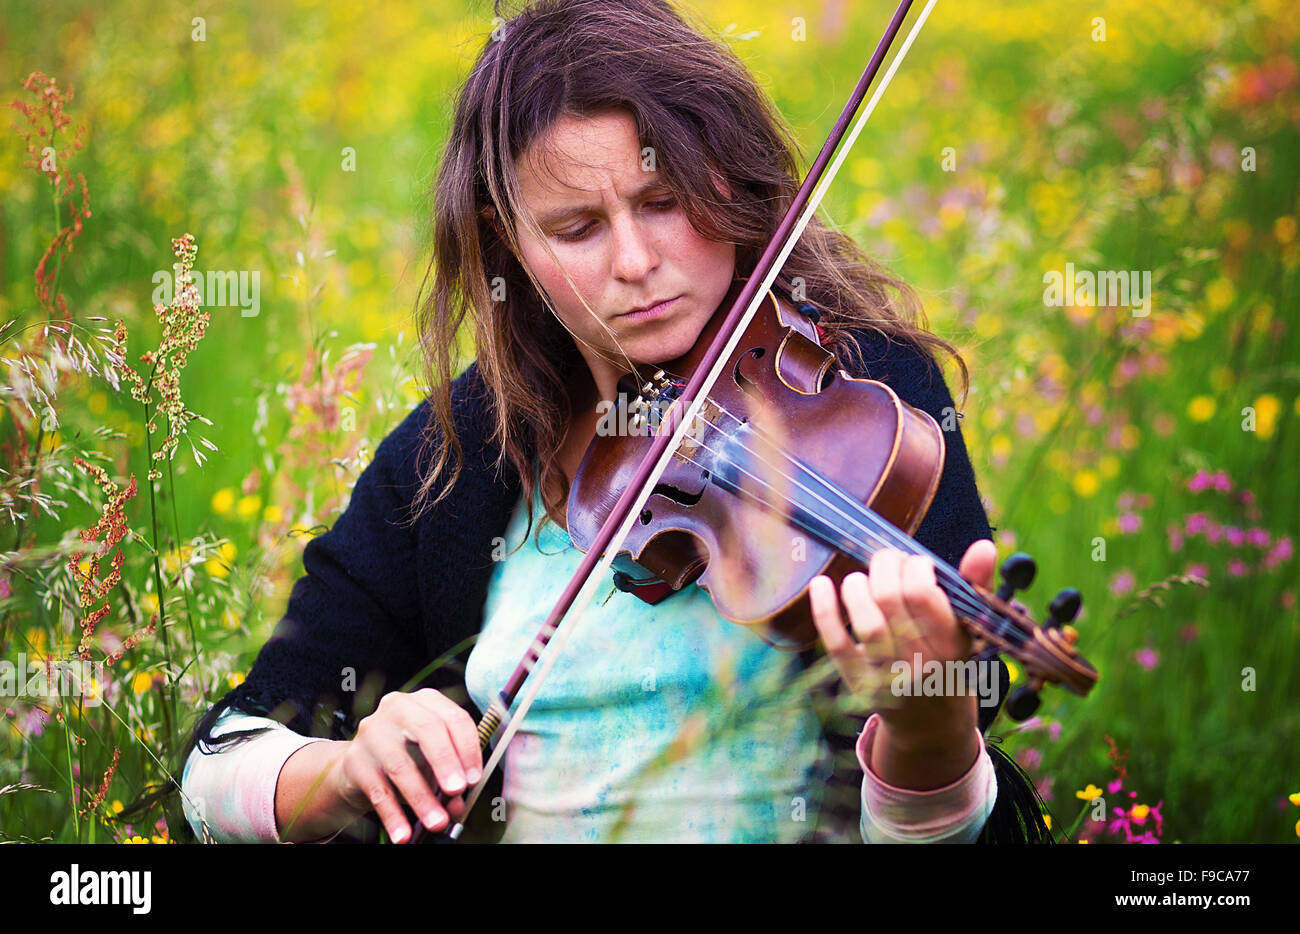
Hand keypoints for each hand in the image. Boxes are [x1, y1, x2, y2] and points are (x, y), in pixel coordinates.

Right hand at [331, 688, 483, 843]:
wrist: (361, 767)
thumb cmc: (409, 758)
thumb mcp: (434, 762)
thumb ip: (450, 778)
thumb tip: (457, 803)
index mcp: (426, 701)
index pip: (453, 718)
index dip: (468, 749)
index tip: (474, 779)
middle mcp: (398, 707)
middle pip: (427, 730)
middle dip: (446, 763)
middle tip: (457, 791)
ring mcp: (372, 731)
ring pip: (401, 765)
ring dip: (422, 798)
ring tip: (437, 823)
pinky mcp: (354, 760)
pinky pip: (378, 791)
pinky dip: (393, 816)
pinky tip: (404, 835)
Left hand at [807, 540, 997, 741]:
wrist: (930, 723)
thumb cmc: (949, 660)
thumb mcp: (969, 627)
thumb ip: (975, 585)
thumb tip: (984, 545)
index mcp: (952, 645)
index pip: (924, 594)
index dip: (914, 566)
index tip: (915, 563)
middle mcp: (920, 664)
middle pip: (890, 599)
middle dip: (884, 566)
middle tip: (886, 562)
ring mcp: (888, 677)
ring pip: (866, 623)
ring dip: (857, 586)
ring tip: (861, 579)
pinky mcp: (859, 683)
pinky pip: (837, 644)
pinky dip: (824, 610)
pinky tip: (822, 584)